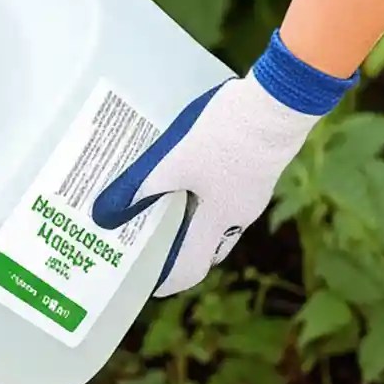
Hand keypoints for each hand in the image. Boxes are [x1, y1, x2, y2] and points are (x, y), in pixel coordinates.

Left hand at [92, 31, 357, 296]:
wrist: (279, 99)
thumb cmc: (225, 136)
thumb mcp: (171, 163)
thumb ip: (138, 190)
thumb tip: (104, 216)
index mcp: (219, 221)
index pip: (192, 268)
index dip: (168, 280)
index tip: (145, 284)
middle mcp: (239, 215)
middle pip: (204, 247)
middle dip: (175, 251)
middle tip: (144, 244)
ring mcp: (251, 193)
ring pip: (215, 220)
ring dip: (188, 222)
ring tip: (156, 211)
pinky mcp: (255, 171)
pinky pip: (224, 197)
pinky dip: (201, 199)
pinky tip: (182, 180)